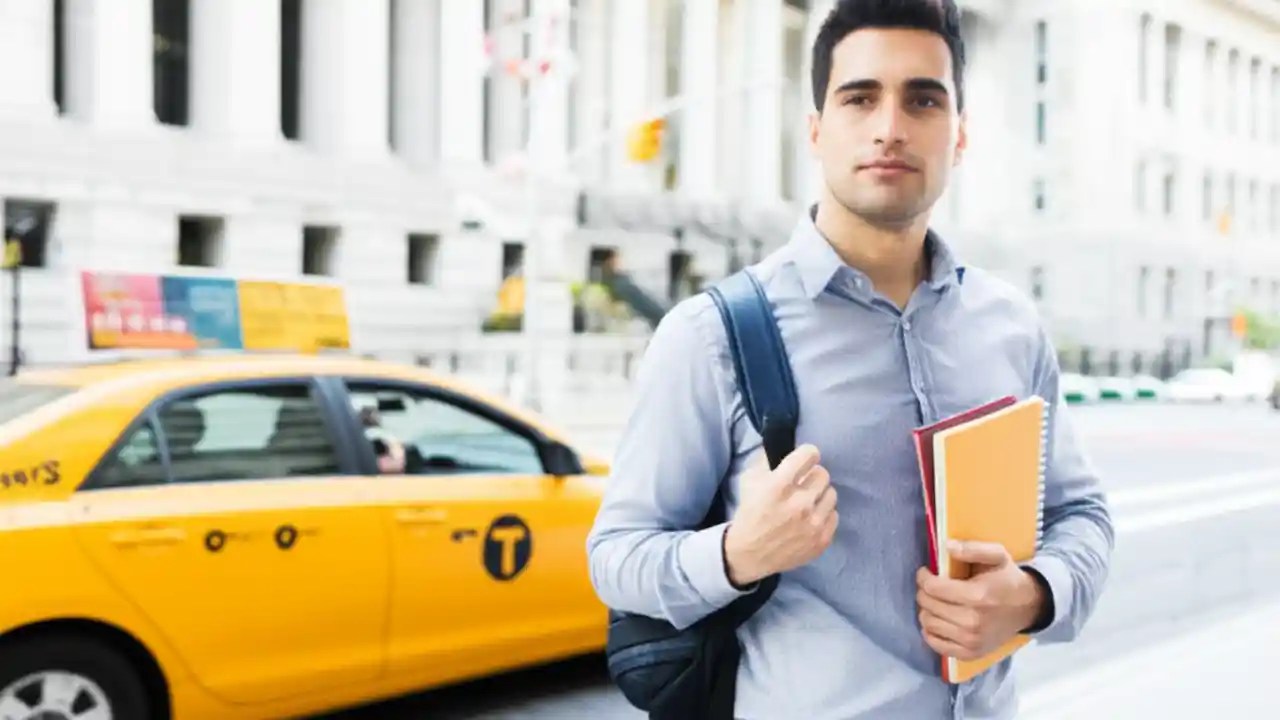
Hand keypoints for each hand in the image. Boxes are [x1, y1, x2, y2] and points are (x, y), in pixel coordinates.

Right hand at [723, 444, 837, 587]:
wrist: (750, 554)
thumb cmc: (750, 514)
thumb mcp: (749, 481)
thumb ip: (767, 460)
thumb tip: (784, 445)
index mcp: (778, 486)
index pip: (809, 455)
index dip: (807, 454)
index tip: (805, 459)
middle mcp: (799, 504)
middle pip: (823, 474)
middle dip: (812, 475)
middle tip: (804, 483)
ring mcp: (812, 524)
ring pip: (831, 494)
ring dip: (819, 495)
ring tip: (808, 501)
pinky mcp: (821, 540)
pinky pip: (834, 515)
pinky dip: (823, 514)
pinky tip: (810, 518)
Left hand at [915, 540, 1047, 661]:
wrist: (1028, 607)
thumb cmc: (1007, 579)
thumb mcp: (997, 555)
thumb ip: (972, 548)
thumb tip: (947, 546)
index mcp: (978, 596)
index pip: (933, 588)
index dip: (924, 577)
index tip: (926, 572)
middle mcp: (973, 621)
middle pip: (928, 606)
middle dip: (924, 592)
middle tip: (930, 586)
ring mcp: (971, 640)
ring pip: (929, 624)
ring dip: (926, 610)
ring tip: (935, 602)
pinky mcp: (970, 653)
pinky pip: (936, 645)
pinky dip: (930, 632)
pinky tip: (937, 620)